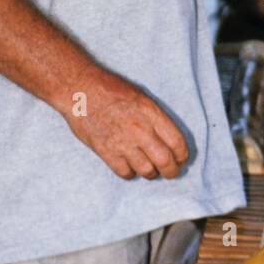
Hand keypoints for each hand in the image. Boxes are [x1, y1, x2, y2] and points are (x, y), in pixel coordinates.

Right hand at [62, 67, 188, 180]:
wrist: (80, 89)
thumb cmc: (111, 89)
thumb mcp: (141, 97)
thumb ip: (156, 118)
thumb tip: (169, 140)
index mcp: (151, 113)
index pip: (177, 142)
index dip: (182, 155)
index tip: (181, 159)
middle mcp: (140, 130)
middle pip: (165, 161)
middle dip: (171, 171)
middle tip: (170, 172)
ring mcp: (123, 142)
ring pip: (147, 171)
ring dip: (151, 173)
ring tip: (149, 169)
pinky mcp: (106, 152)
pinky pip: (125, 173)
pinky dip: (130, 173)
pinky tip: (129, 167)